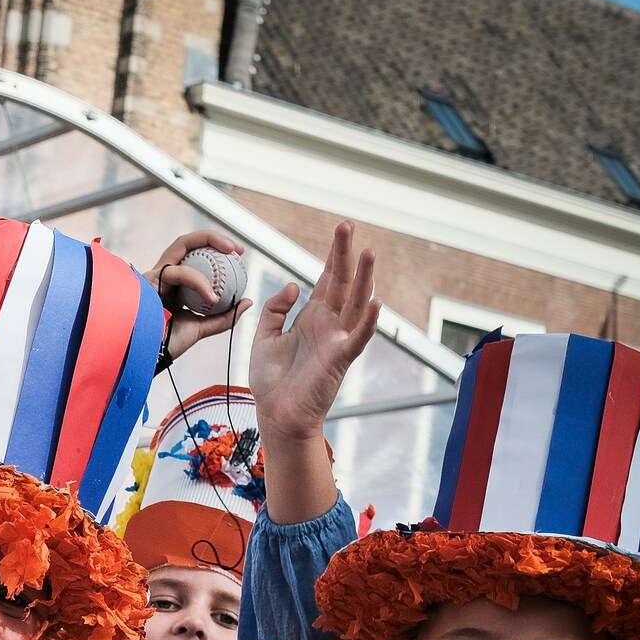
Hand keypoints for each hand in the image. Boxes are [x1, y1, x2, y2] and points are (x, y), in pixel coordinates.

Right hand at [153, 229, 251, 357]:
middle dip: (213, 237)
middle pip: (186, 242)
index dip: (216, 248)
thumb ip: (224, 316)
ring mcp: (154, 275)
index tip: (240, 255)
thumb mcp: (202, 327)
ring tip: (230, 258)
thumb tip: (247, 301)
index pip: (194, 254)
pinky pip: (179, 273)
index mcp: (173, 282)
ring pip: (182, 248)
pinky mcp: (148, 280)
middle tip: (236, 249)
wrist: (149, 356)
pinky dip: (199, 282)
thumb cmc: (169, 344)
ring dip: (209, 246)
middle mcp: (162, 274)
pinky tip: (212, 297)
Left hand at [248, 221, 379, 444]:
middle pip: (342, 282)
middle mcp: (329, 324)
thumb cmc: (272, 380)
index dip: (333, 255)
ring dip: (364, 279)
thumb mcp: (264, 337)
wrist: (276, 414)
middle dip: (345, 255)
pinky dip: (367, 321)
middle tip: (347, 226)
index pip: (327, 279)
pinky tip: (375, 302)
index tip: (340, 229)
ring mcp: (337, 339)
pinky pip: (358, 337)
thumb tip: (294, 284)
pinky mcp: (340, 359)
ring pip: (355, 303)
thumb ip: (275, 309)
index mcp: (312, 317)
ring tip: (369, 252)